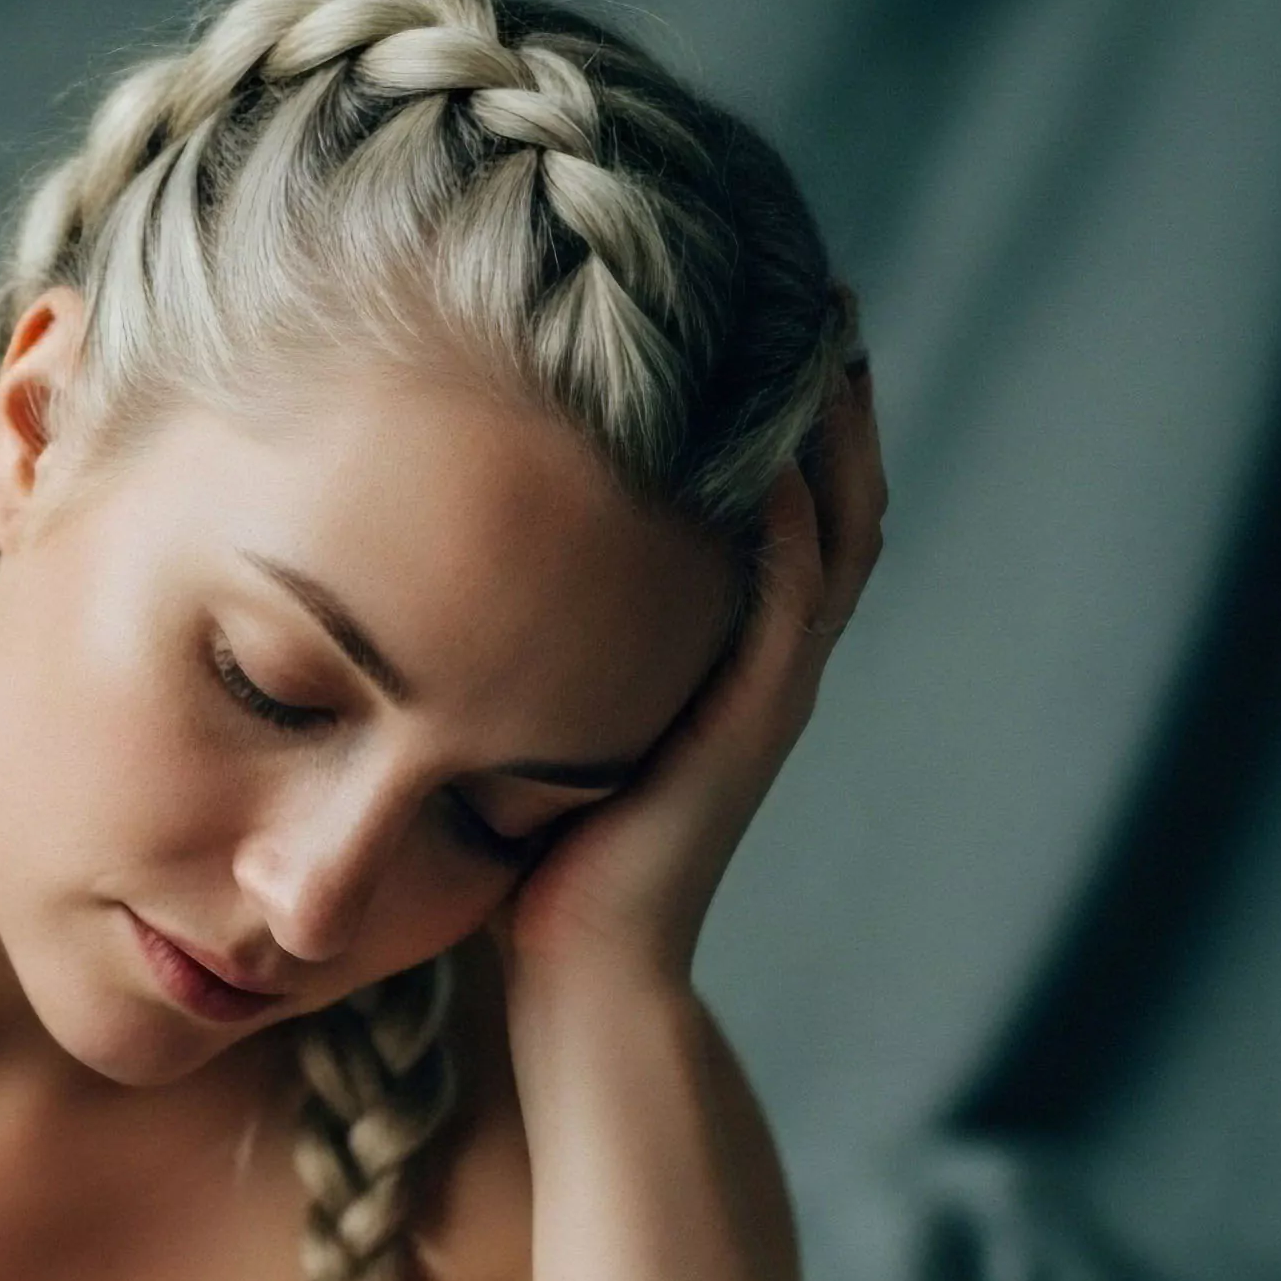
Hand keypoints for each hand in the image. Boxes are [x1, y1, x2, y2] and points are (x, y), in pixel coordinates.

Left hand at [505, 363, 885, 985]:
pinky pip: (788, 613)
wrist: (577, 986)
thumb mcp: (536, 726)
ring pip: (834, 542)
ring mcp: (764, 701)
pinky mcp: (746, 734)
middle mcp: (760, 670)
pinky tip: (778, 459)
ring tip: (827, 341)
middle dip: (831, 401)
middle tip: (827, 294)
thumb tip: (446, 562)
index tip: (766, 320)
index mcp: (722, 662)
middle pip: (834, 504)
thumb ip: (528, 650)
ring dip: (833, 442)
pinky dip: (793, 533)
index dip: (791, 420)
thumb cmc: (536, 874)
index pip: (786, 513)